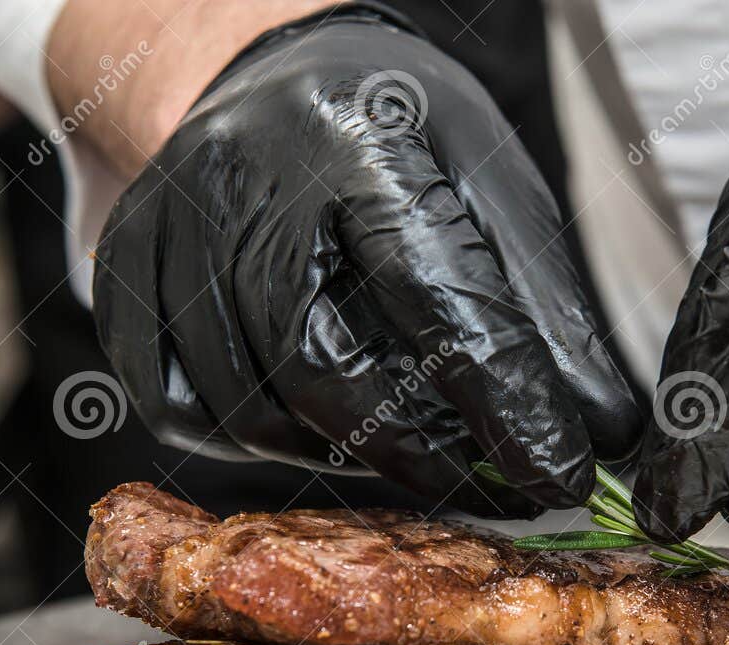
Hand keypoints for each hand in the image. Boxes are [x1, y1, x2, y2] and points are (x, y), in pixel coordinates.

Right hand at [93, 6, 640, 515]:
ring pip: (250, 408)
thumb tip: (606, 429)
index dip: (507, 404)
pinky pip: (181, 410)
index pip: (440, 300)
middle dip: (420, 456)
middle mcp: (245, 180)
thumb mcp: (491, 182)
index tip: (560, 475)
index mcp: (359, 141)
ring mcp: (167, 229)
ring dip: (344, 459)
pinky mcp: (122, 275)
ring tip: (415, 455)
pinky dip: (260, 444)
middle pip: (323, 371)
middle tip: (489, 486)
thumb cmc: (392, 132)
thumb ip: (548, 306)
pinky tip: (321, 430)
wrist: (261, 74)